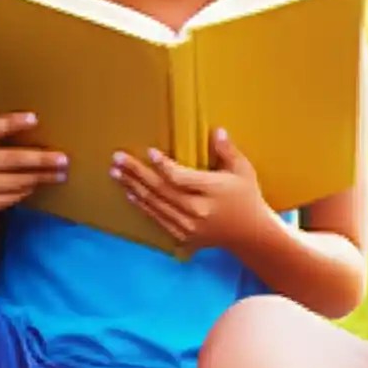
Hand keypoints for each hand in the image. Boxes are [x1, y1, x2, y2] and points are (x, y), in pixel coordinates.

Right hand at [0, 112, 67, 214]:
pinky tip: (35, 187)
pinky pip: (10, 198)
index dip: (12, 123)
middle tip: (64, 160)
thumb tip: (34, 124)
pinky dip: (25, 192)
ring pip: (15, 181)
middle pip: (12, 159)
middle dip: (41, 160)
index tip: (34, 119)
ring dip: (40, 178)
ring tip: (59, 175)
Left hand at [111, 128, 267, 249]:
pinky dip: (143, 206)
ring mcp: (190, 226)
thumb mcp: (244, 171)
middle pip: (161, 189)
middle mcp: (199, 210)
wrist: (251, 234)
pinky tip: (130, 194)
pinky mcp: (184, 236)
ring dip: (133, 188)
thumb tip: (217, 131)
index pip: (180, 177)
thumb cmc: (247, 197)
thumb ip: (228, 151)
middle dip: (136, 173)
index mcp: (213, 191)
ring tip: (116, 173)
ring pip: (155, 204)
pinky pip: (158, 219)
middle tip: (117, 158)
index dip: (163, 165)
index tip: (150, 151)